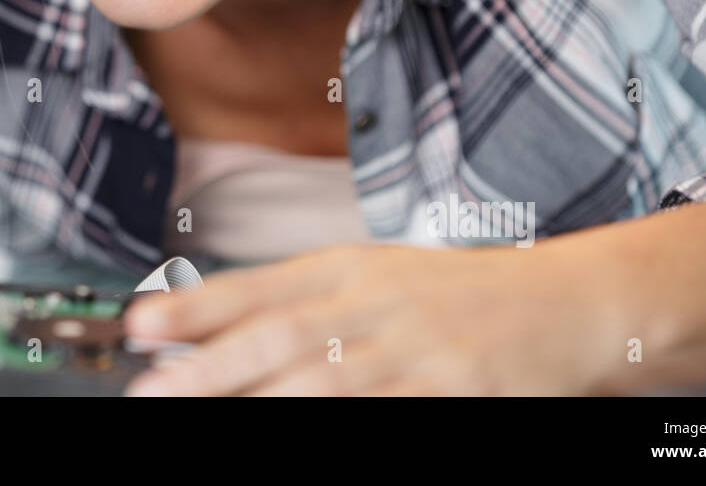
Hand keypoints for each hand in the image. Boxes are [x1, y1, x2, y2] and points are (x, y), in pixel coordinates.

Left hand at [123, 241, 622, 394]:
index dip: (195, 307)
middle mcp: (378, 303)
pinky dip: (343, 425)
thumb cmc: (456, 295)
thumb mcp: (374, 280)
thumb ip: (298, 303)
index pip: (258, 286)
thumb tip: (207, 330)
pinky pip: (387, 414)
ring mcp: (418, 351)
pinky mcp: (454, 391)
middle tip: (150, 388)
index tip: (138, 326)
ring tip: (198, 409)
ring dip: (257, 399)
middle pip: (282, 336)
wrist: (567, 304)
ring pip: (325, 380)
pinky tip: (303, 437)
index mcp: (351, 268)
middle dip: (210, 366)